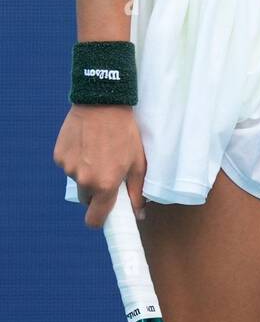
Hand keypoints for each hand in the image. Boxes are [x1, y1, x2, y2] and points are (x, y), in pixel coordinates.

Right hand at [53, 104, 147, 228]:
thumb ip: (137, 191)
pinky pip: (68, 166)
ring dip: (86, 173)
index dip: (99, 218)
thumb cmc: (125, 131)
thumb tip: (138, 215)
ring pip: (77, 181)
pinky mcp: (59, 156)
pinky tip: (86, 143)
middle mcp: (84, 180)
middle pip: (86, 199)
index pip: (94, 220)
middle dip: (95, 192)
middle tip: (107, 172)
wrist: (102, 101)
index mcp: (105, 185)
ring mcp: (68, 168)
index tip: (105, 211)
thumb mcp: (138, 161)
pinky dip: (76, 159)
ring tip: (98, 150)